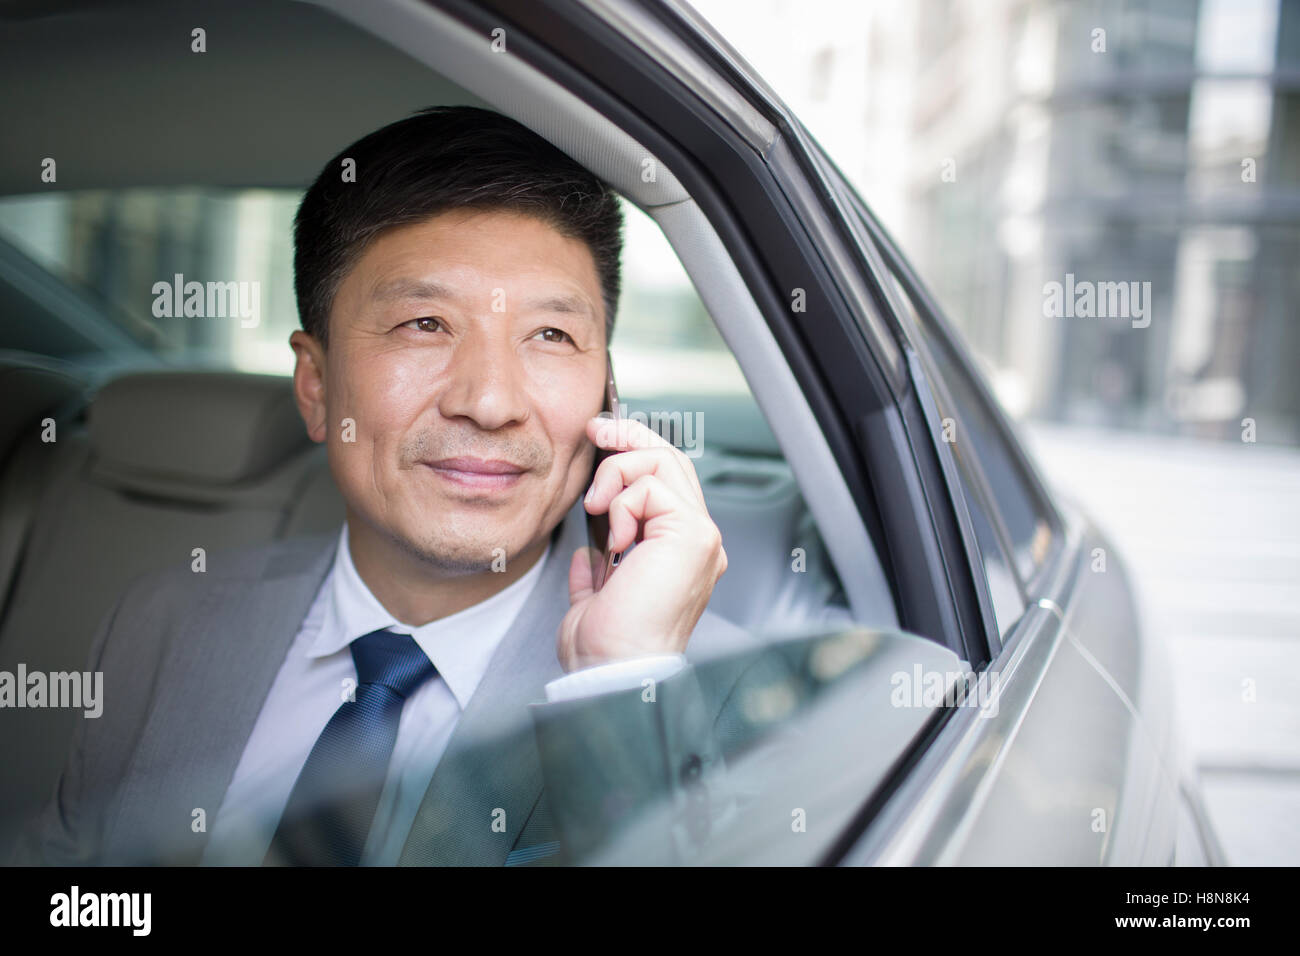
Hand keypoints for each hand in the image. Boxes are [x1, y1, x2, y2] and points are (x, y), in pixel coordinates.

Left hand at [556, 415, 727, 671]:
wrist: (614, 670)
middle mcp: (697, 544)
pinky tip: (615, 536)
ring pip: (663, 463)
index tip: (600, 440)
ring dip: (618, 474)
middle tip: (597, 432)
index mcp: (678, 557)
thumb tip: (588, 553)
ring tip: (597, 507)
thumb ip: (599, 572)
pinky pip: (652, 487)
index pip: (665, 483)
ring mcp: (700, 538)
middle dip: (629, 437)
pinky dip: (622, 502)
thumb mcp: (595, 599)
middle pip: (672, 461)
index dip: (633, 453)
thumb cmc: (606, 648)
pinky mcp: (692, 535)